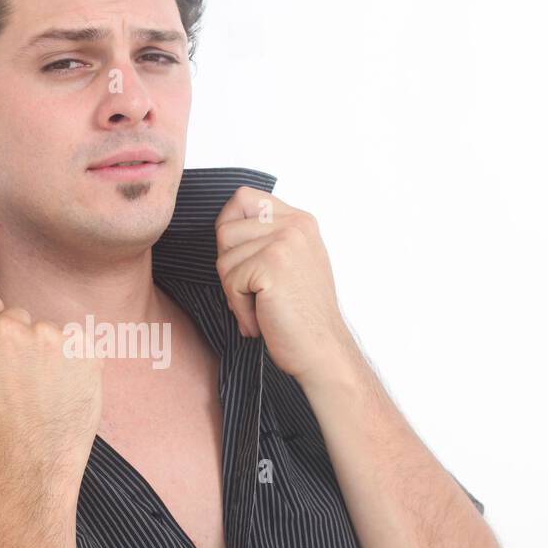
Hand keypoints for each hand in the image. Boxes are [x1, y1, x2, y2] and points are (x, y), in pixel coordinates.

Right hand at [0, 275, 102, 482]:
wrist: (35, 459)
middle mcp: (9, 330)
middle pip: (16, 314)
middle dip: (19, 338)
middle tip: (21, 377)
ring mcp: (49, 336)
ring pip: (48, 330)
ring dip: (48, 351)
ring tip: (45, 389)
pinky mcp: (83, 346)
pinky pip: (77, 341)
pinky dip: (75, 360)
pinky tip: (66, 386)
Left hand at [214, 187, 355, 383]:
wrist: (323, 350)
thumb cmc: (301, 315)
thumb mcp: (291, 264)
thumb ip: (266, 239)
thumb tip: (224, 226)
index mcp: (299, 220)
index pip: (243, 198)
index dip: (229, 227)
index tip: (241, 260)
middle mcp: (295, 225)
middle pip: (225, 230)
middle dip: (229, 268)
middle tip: (254, 294)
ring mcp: (285, 242)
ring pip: (224, 258)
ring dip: (234, 292)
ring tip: (261, 308)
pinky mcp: (272, 265)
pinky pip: (230, 282)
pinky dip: (240, 308)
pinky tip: (261, 321)